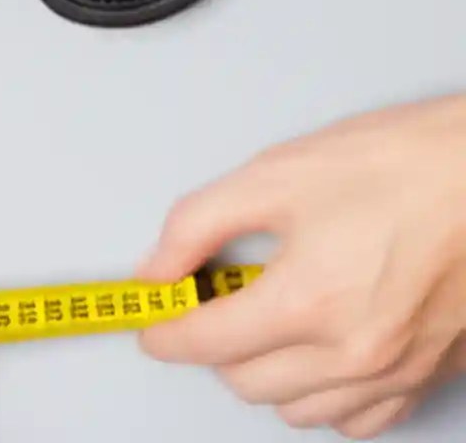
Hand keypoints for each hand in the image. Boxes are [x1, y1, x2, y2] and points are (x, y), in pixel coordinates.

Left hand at [137, 95, 465, 438]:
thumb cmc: (408, 163)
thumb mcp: (277, 173)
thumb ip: (198, 224)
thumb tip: (158, 267)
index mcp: (309, 300)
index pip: (204, 344)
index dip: (163, 333)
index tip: (151, 324)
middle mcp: (354, 350)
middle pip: (243, 382)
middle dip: (213, 346)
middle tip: (214, 303)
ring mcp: (396, 370)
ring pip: (297, 409)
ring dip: (266, 374)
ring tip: (269, 321)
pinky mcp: (430, 373)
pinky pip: (358, 419)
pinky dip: (325, 398)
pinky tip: (318, 354)